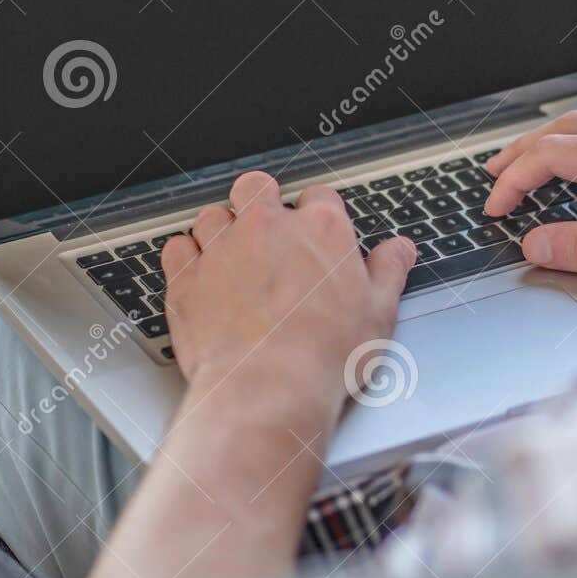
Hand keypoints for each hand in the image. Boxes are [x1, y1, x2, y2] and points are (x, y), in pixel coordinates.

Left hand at [161, 172, 415, 432]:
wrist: (266, 390)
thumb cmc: (325, 356)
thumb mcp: (378, 313)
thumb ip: (388, 271)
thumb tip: (399, 250)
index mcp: (321, 230)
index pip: (318, 197)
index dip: (317, 215)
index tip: (317, 236)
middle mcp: (268, 228)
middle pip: (256, 187)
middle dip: (260, 202)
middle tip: (268, 234)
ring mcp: (223, 249)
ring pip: (213, 215)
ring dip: (221, 230)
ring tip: (233, 259)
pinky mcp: (187, 278)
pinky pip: (176, 247)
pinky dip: (186, 257)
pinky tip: (200, 274)